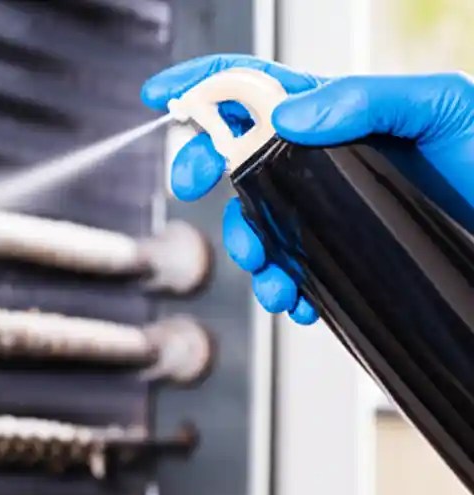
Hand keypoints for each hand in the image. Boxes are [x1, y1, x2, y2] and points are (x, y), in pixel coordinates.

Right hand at [142, 54, 473, 324]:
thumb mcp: (443, 107)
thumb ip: (366, 98)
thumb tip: (288, 114)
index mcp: (339, 109)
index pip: (256, 85)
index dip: (202, 85)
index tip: (163, 97)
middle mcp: (325, 156)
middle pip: (237, 155)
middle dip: (204, 169)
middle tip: (195, 185)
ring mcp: (330, 207)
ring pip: (257, 222)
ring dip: (249, 247)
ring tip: (272, 269)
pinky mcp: (342, 254)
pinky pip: (292, 271)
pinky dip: (284, 288)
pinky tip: (301, 298)